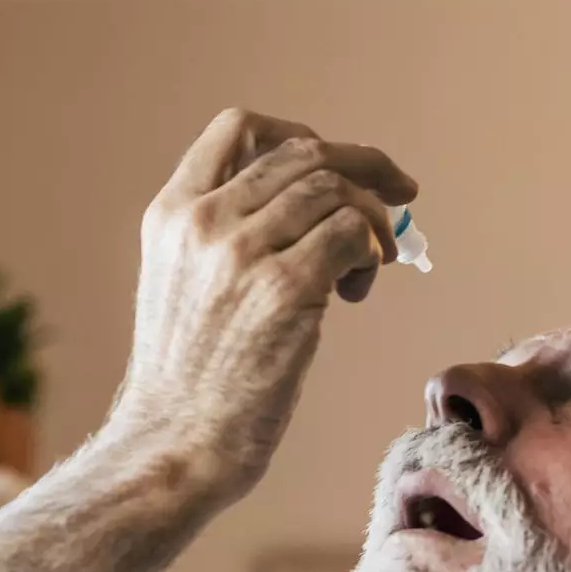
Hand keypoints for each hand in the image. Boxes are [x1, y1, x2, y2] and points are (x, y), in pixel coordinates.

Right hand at [105, 108, 418, 499]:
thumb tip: (313, 203)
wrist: (175, 442)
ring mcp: (240, 252)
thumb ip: (224, 234)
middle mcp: (202, 221)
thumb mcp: (182, 282)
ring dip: (372, 219)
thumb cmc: (190, 379)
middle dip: (364, 167)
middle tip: (400, 194)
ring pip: (334, 189)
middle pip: (303, 153)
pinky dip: (373, 249)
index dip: (297, 133)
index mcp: (170, 213)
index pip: (237, 129)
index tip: (332, 161)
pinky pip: (353, 234)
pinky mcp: (283, 289)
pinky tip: (360, 284)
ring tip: (369, 265)